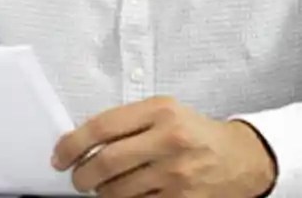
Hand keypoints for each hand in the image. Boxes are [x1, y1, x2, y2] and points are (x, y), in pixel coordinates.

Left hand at [50, 96, 276, 197]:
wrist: (241, 159)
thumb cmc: (194, 133)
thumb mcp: (163, 112)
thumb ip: (126, 122)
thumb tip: (80, 142)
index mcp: (160, 111)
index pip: (101, 128)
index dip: (72, 144)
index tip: (60, 156)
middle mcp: (169, 140)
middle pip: (105, 163)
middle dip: (81, 176)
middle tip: (77, 179)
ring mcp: (177, 174)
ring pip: (118, 192)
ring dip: (102, 193)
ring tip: (105, 187)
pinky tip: (127, 195)